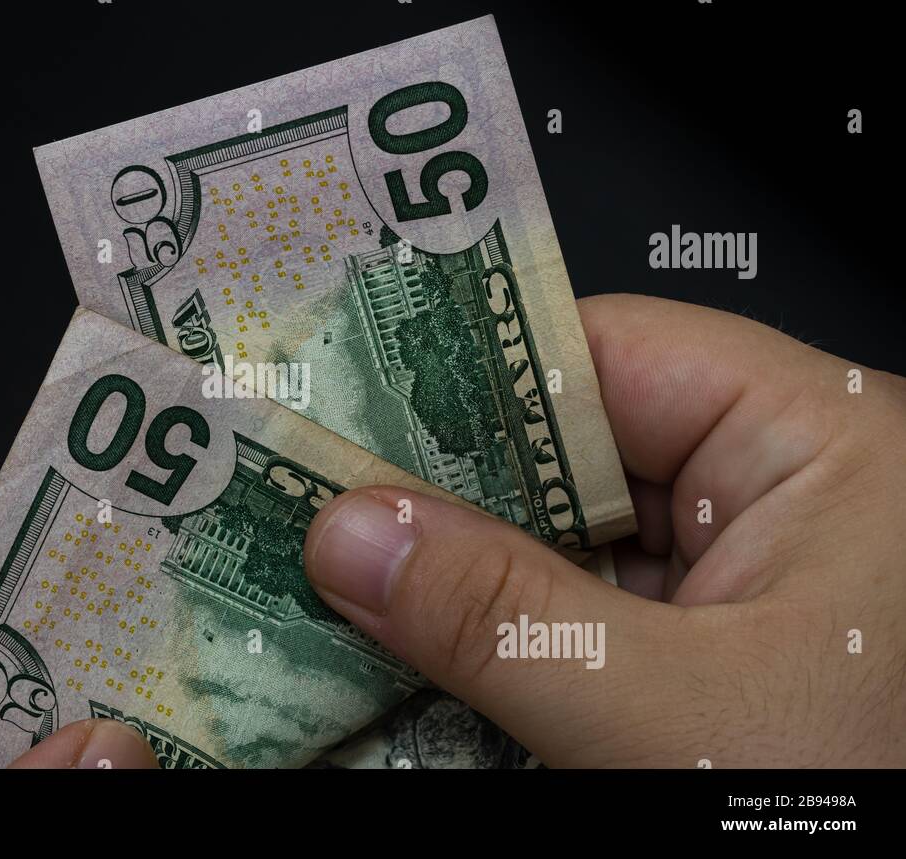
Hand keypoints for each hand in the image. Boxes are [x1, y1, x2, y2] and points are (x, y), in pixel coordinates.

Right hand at [304, 293, 905, 767]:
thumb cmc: (864, 806)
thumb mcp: (673, 719)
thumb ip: (503, 618)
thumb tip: (353, 533)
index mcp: (816, 444)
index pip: (605, 355)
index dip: (464, 377)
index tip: (343, 407)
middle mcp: (778, 494)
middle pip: (566, 452)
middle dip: (443, 497)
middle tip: (319, 513)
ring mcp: (738, 579)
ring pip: (559, 541)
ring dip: (459, 580)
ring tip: (342, 587)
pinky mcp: (705, 653)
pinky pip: (577, 615)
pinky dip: (498, 639)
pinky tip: (415, 653)